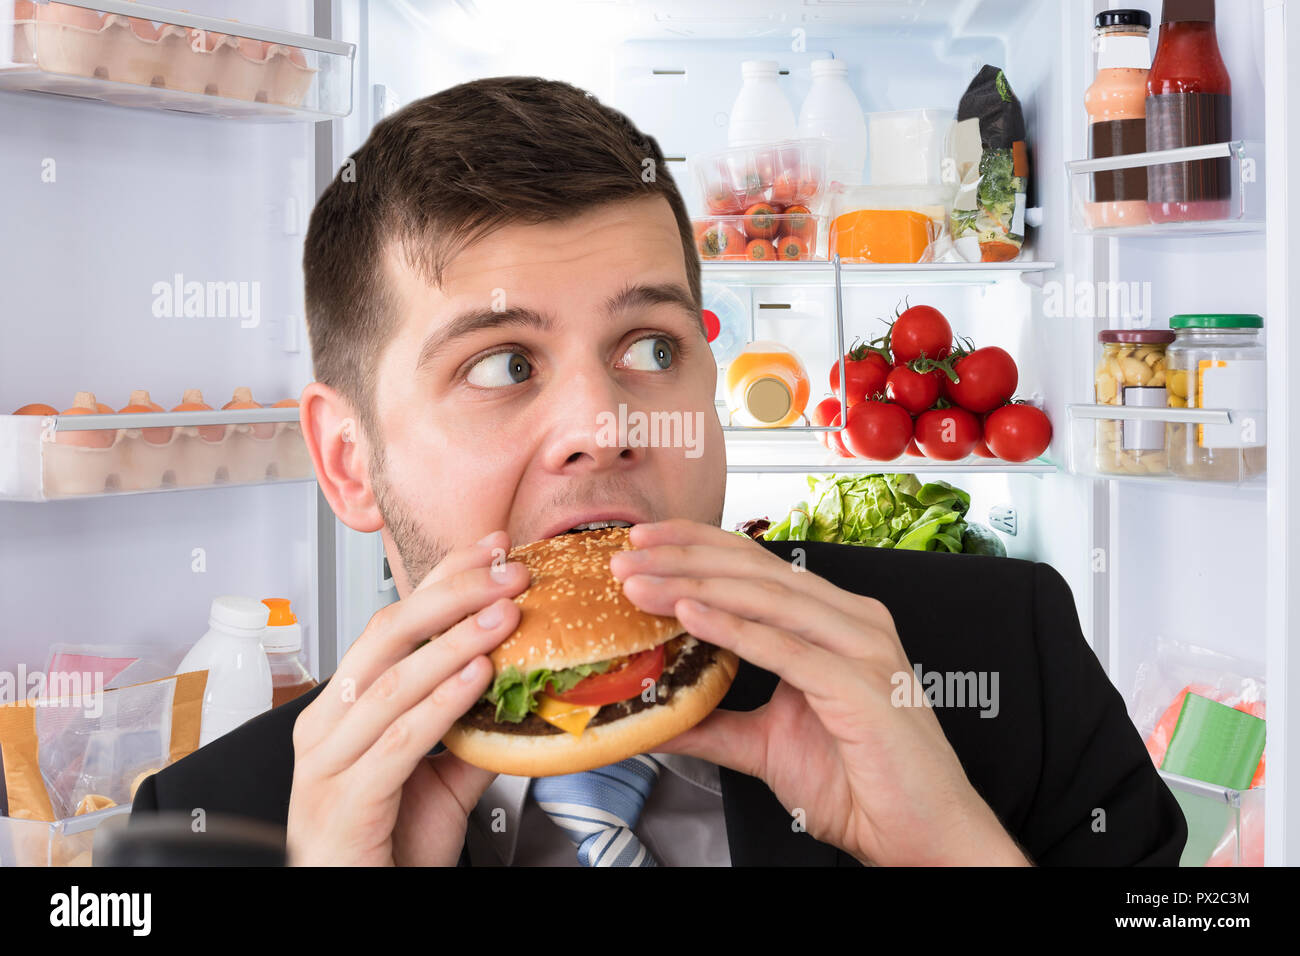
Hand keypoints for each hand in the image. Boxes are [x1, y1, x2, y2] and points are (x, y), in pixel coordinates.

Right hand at [287, 531, 528, 865]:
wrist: (358, 907)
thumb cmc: (388, 847)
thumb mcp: (439, 775)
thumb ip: (466, 729)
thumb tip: (515, 684)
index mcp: (341, 709)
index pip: (392, 624)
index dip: (442, 580)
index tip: (492, 548)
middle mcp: (324, 726)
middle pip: (386, 637)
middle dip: (452, 595)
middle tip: (508, 571)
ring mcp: (325, 763)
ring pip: (394, 683)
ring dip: (456, 642)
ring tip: (505, 613)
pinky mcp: (344, 802)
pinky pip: (399, 740)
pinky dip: (442, 703)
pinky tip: (478, 677)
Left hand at [610, 519, 1028, 866]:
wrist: (918, 835)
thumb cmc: (859, 784)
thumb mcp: (764, 744)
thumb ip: (711, 721)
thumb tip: (649, 715)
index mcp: (835, 622)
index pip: (758, 565)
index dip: (698, 545)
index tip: (644, 542)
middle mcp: (852, 621)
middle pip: (756, 571)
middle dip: (684, 558)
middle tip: (626, 557)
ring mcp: (862, 647)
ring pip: (767, 598)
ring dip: (695, 585)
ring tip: (641, 585)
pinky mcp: (862, 684)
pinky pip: (786, 648)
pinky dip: (734, 628)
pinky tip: (689, 614)